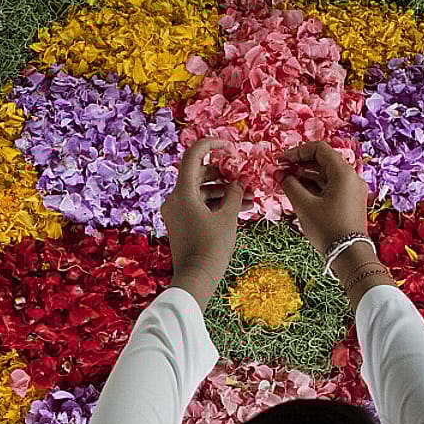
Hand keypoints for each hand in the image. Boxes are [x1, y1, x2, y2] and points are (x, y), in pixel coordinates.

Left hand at [161, 137, 250, 308]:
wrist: (195, 279)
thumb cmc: (212, 248)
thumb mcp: (228, 218)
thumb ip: (234, 194)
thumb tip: (238, 182)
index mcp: (182, 192)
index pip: (194, 155)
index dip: (212, 144)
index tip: (229, 145)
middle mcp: (175, 199)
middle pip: (199, 173)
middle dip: (224, 173)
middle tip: (243, 177)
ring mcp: (176, 212)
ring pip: (202, 191)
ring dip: (224, 191)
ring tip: (248, 197)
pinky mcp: (181, 223)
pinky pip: (199, 205)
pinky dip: (216, 204)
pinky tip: (238, 208)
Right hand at [279, 141, 369, 254]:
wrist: (349, 255)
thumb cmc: (327, 229)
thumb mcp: (304, 205)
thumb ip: (290, 185)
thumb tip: (281, 174)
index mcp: (343, 172)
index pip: (319, 149)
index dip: (298, 151)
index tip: (282, 160)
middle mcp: (352, 177)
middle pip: (324, 161)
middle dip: (301, 164)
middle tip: (282, 171)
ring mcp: (352, 190)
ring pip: (327, 175)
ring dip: (307, 176)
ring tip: (287, 183)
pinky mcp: (351, 202)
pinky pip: (332, 186)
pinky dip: (316, 187)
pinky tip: (300, 193)